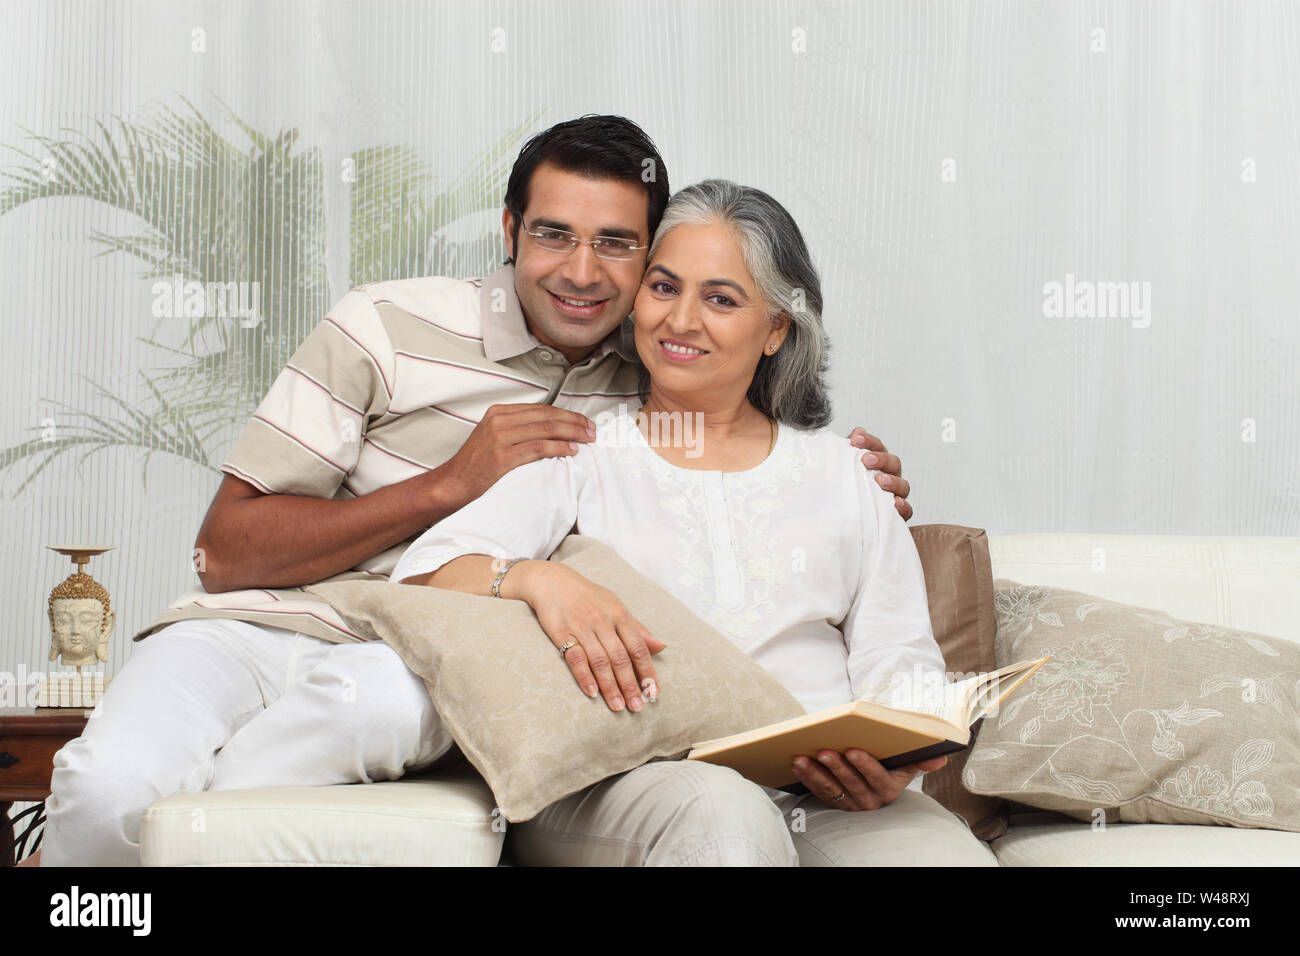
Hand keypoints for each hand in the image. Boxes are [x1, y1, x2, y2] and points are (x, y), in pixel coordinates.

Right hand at [441, 403, 596, 508]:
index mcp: (499, 412)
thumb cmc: (476, 465)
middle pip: (546, 416)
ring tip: (587, 439)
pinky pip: (538, 449)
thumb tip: (552, 429)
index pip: (541, 409)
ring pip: (545, 430)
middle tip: (592, 430)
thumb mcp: (494, 437)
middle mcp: (499, 420)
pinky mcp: (502, 457)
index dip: (566, 414)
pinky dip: (558, 448)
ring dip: (571, 434)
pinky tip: (571, 451)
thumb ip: (517, 429)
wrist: (452, 484)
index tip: (584, 421)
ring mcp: (500, 438)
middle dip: (574, 422)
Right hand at [510, 562, 665, 712]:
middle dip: (630, 684)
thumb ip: (637, 628)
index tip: (653, 691)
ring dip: (610, 686)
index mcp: (619, 615)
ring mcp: (583, 628)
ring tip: (618, 706)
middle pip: (620, 658)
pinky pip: (576, 657)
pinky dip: (585, 676)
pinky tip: (592, 692)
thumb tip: (661, 646)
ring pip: (600, 661)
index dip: (647, 671)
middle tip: (637, 706)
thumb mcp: (615, 606)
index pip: (638, 647)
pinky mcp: (563, 633)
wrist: (552, 582)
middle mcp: (603, 622)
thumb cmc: (587, 596)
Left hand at [791, 749, 946, 810]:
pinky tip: (797, 764)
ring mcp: (851, 803)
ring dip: (816, 774)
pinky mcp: (835, 801)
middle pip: (852, 784)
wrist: (878, 773)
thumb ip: (922, 758)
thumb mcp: (908, 760)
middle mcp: (871, 800)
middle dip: (837, 768)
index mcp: (890, 788)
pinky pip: (819, 791)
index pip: (878, 779)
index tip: (853, 750)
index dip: (866, 766)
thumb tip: (939, 758)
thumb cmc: (892, 760)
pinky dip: (807, 778)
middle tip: (824, 750)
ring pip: (832, 789)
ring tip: (802, 758)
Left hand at [848, 428, 911, 520]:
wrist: (841, 518)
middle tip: (867, 459)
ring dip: (892, 481)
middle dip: (881, 459)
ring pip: (903, 485)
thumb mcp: (838, 472)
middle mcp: (888, 477)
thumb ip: (843, 454)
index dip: (868, 441)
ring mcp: (894, 495)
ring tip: (880, 480)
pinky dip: (903, 506)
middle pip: (893, 463)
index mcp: (875, 464)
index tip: (856, 439)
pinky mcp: (896, 514)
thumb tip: (849, 437)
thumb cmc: (842, 492)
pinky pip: (907, 510)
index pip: (876, 447)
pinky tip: (895, 503)